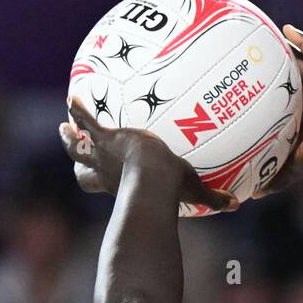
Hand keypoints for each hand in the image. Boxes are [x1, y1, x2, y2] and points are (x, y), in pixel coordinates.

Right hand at [60, 98, 235, 212]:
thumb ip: (214, 198)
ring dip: (69, 139)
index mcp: (120, 184)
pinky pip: (86, 121)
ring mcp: (102, 155)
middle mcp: (106, 173)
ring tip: (64, 126)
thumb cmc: (170, 190)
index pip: (104, 185)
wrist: (151, 178)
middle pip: (83, 172)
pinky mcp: (104, 137)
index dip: (97, 181)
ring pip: (77, 149)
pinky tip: (72, 97)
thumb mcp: (193, 190)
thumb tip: (238, 205)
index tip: (93, 176)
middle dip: (78, 160)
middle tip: (73, 148)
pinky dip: (78, 110)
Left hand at [255, 24, 302, 197]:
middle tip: (252, 52)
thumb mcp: (290, 168)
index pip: (278, 100)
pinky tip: (287, 30)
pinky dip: (302, 42)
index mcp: (298, 118)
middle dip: (272, 66)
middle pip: (287, 78)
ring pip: (300, 63)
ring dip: (285, 49)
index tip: (244, 82)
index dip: (264, 91)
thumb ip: (272, 178)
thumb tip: (250, 193)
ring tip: (266, 35)